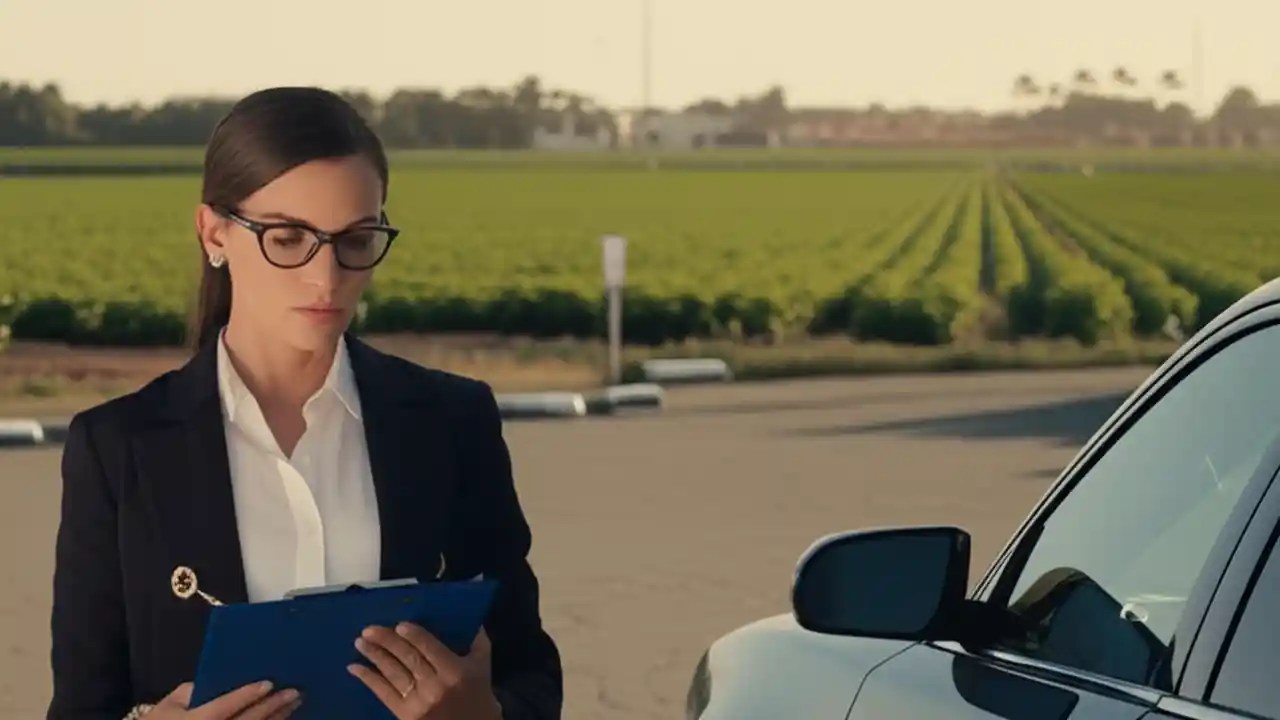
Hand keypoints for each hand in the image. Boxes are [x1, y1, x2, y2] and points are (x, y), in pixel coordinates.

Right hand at [146, 680, 300, 718]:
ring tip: (293, 705)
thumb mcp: (170, 703)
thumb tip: (221, 679)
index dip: (248, 694)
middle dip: (272, 707)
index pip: (226, 706)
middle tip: (294, 693)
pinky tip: (279, 719)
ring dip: (275, 719)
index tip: (269, 683)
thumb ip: (194, 689)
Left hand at [349, 624, 501, 719]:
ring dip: (374, 656)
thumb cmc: (479, 701)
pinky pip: (384, 693)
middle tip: (368, 629)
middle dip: (387, 641)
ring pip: (393, 673)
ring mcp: (418, 702)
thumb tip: (472, 621)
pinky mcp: (405, 715)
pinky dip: (368, 679)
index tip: (398, 625)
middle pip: (408, 658)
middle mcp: (435, 685)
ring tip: (360, 642)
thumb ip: (478, 644)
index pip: (430, 648)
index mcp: (455, 671)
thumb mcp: (483, 670)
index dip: (413, 635)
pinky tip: (355, 668)